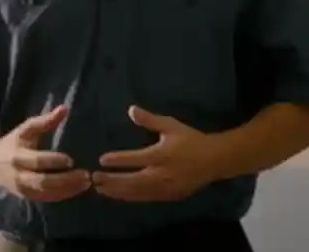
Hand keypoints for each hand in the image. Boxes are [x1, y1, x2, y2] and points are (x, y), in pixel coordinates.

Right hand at [0, 104, 91, 202]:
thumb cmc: (12, 142)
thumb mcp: (25, 129)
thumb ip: (45, 121)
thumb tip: (64, 108)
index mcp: (18, 156)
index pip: (37, 161)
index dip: (54, 161)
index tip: (71, 160)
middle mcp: (19, 175)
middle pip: (43, 181)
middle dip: (65, 180)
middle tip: (85, 175)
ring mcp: (23, 189)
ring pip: (47, 193)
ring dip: (68, 190)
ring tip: (86, 183)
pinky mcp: (28, 197)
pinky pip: (47, 199)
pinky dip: (63, 195)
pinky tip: (78, 189)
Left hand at [92, 105, 215, 201]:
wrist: (215, 161)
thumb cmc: (191, 140)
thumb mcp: (171, 125)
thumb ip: (150, 120)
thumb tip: (130, 110)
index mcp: (161, 155)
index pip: (135, 159)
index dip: (117, 160)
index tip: (101, 160)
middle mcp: (162, 174)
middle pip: (132, 181)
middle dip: (112, 181)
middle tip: (94, 179)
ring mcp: (165, 188)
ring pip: (137, 193)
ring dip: (118, 192)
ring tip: (101, 189)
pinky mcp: (169, 197)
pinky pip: (146, 199)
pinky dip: (131, 197)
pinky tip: (119, 196)